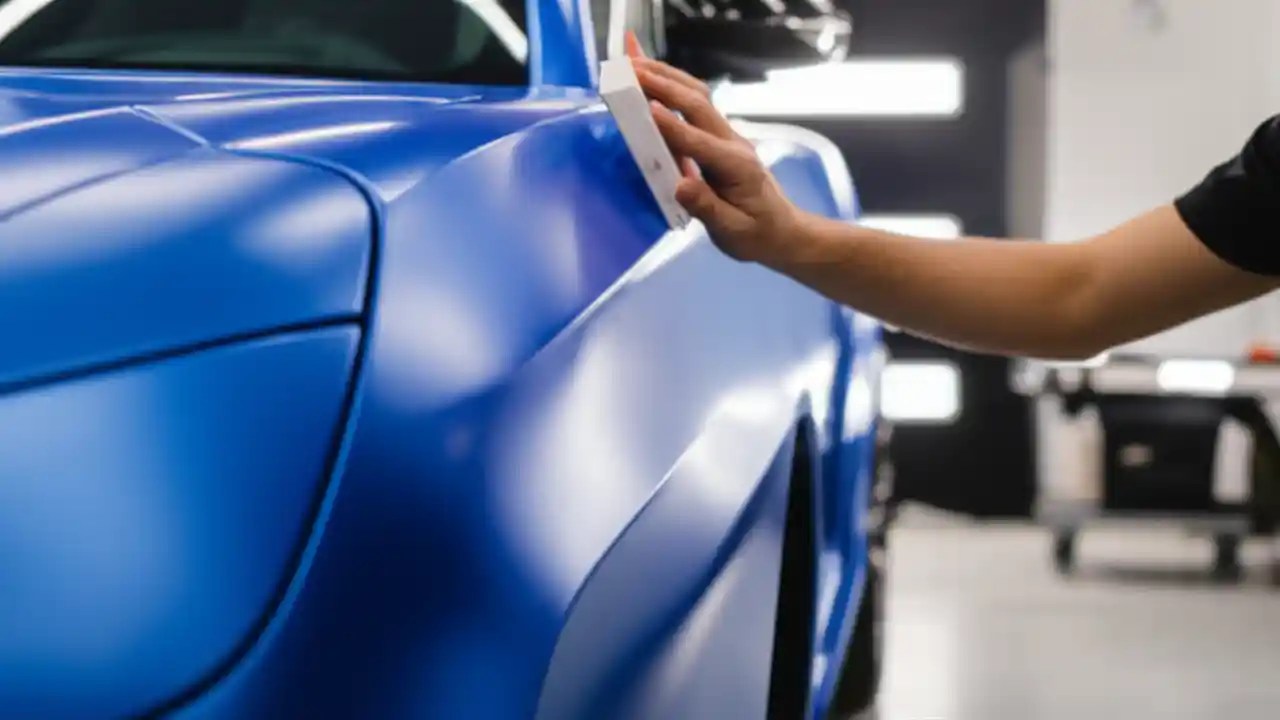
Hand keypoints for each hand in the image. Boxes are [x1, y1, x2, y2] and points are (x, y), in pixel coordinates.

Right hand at [624, 37, 806, 265]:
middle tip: (632, 69)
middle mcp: (732, 143)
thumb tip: (679, 186)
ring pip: (698, 97)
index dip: (671, 125)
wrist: (782, 232)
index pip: (699, 141)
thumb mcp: (732, 232)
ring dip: (669, 77)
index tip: (646, 106)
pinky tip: (654, 80)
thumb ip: (706, 208)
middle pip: (698, 104)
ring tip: (637, 62)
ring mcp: (727, 137)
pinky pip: (696, 107)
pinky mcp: (719, 139)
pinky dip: (673, 88)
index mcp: (736, 166)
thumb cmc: (757, 235)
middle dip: (665, 84)